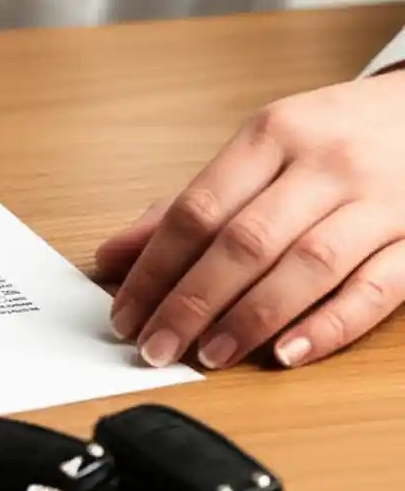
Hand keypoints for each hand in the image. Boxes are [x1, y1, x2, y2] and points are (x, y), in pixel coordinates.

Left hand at [95, 71, 404, 369]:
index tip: (125, 313)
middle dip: (191, 302)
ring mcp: (381, 199)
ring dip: (251, 318)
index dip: (154, 268)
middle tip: (155, 347)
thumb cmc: (335, 136)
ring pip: (307, 265)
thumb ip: (189, 205)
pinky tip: (288, 352)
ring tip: (209, 356)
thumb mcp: (262, 150)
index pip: (198, 208)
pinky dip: (331, 324)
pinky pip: (377, 288)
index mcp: (273, 134)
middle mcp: (325, 163)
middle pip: (245, 241)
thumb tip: (112, 257)